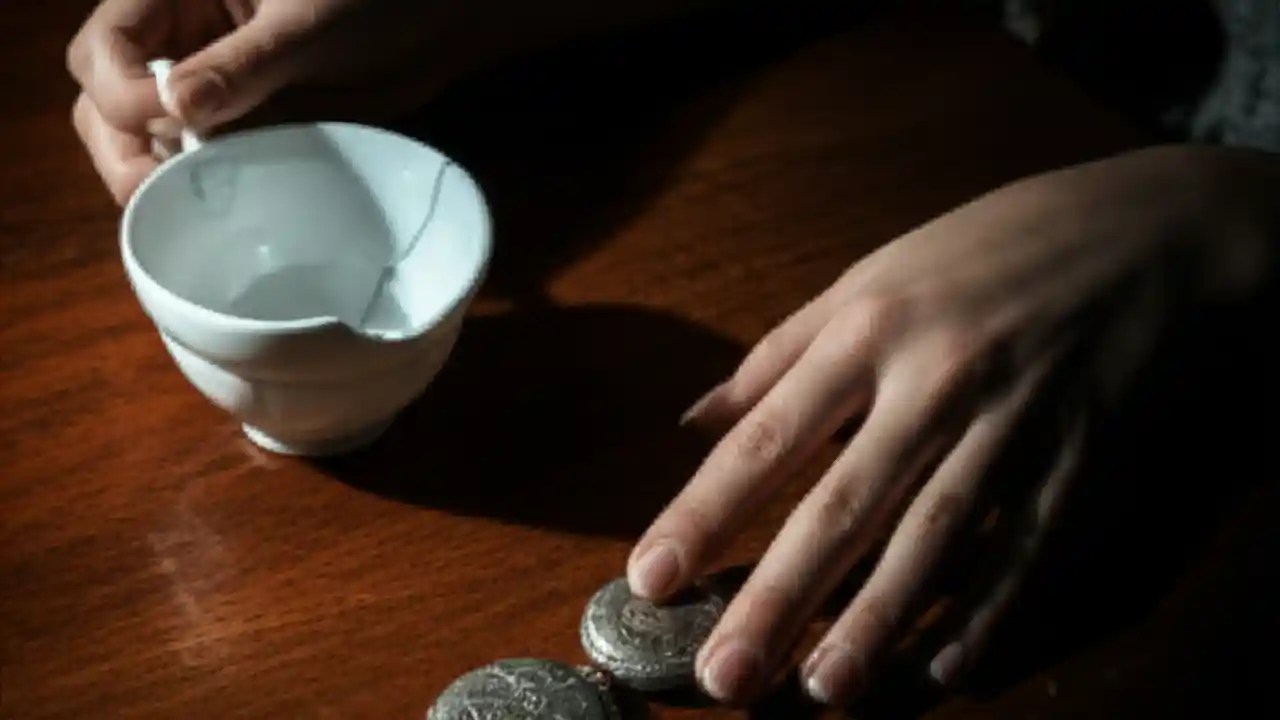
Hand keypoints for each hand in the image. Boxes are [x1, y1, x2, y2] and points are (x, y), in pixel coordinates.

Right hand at [66, 0, 482, 203]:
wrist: (435, 28)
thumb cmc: (370, 3)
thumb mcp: (306, 25)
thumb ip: (243, 64)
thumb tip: (175, 110)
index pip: (106, 47)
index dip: (122, 91)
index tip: (174, 124)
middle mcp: (177, 43)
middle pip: (104, 98)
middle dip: (120, 145)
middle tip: (156, 194)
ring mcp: (205, 91)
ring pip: (139, 137)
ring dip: (148, 174)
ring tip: (182, 205)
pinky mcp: (237, 130)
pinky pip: (196, 162)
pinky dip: (193, 188)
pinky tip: (211, 209)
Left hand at [627, 146, 1277, 704]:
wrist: (1138, 229)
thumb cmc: (980, 254)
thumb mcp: (869, 278)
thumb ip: (778, 356)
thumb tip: (696, 421)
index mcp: (868, 330)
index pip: (768, 437)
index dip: (706, 512)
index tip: (652, 576)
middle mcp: (935, 380)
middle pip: (845, 504)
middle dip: (779, 594)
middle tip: (723, 672)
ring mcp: (1014, 423)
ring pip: (937, 538)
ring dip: (878, 621)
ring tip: (824, 688)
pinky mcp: (1083, 458)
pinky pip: (1032, 548)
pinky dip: (993, 610)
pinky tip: (949, 665)